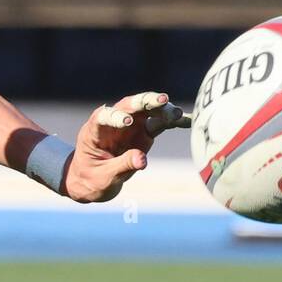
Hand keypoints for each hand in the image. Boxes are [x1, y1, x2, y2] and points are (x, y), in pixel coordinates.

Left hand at [64, 91, 190, 202]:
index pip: (103, 117)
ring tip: (177, 114)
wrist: (94, 181)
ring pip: (148, 111)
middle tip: (162, 100)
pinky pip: (161, 124)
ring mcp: (130, 126)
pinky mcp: (144, 133)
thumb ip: (122, 166)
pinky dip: (174, 122)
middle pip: (128, 106)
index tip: (127, 121)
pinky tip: (189, 120)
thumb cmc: (92, 178)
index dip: (114, 116)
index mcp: (94, 131)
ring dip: (163, 110)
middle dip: (145, 101)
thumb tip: (142, 160)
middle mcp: (113, 124)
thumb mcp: (104, 177)